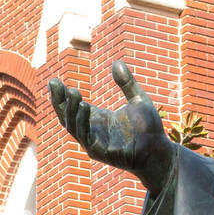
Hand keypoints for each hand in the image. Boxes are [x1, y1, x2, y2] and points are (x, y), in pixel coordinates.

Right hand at [49, 61, 173, 196]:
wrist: (159, 150)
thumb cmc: (150, 129)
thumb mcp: (138, 99)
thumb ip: (126, 83)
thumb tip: (117, 62)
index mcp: (98, 119)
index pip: (73, 106)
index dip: (62, 95)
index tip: (54, 81)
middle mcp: (92, 130)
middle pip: (67, 115)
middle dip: (59, 100)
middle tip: (54, 83)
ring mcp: (93, 142)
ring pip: (73, 125)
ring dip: (71, 109)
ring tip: (73, 92)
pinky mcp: (98, 152)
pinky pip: (85, 136)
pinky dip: (82, 121)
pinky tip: (84, 106)